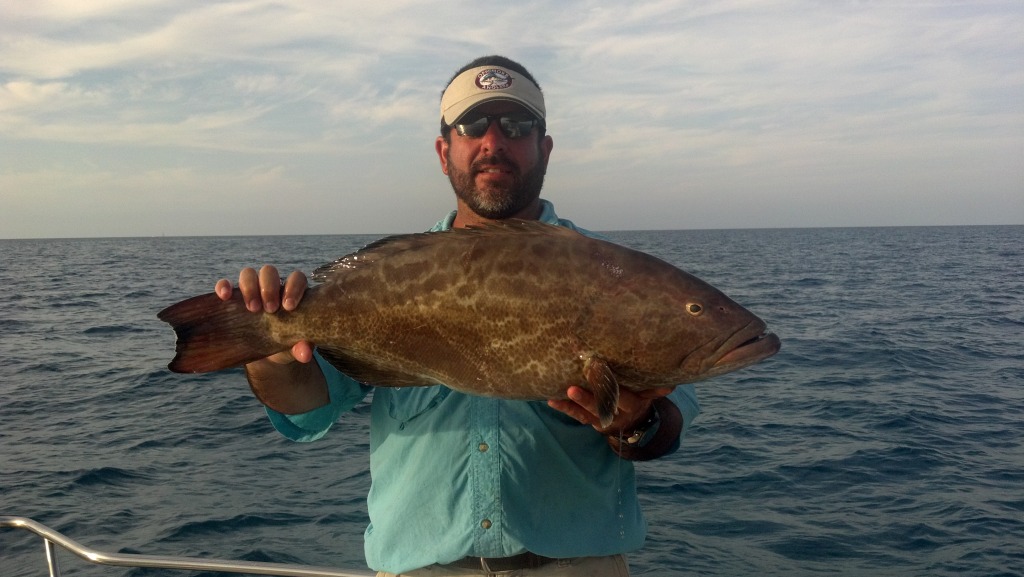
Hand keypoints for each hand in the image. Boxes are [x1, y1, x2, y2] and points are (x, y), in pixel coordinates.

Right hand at [215, 265, 314, 364]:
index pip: (295, 278)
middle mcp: (271, 286)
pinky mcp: (232, 297)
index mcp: (291, 293)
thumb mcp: (294, 348)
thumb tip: (305, 354)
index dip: (293, 287)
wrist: (265, 356)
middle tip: (270, 309)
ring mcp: (251, 289)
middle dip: (269, 288)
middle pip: (269, 272)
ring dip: (249, 287)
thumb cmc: (285, 344)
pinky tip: (224, 296)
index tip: (289, 306)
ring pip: (248, 273)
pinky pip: (225, 283)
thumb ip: (301, 348)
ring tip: (252, 309)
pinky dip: (223, 286)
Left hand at [548, 385, 674, 434]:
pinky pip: (578, 417)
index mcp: (635, 405)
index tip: (599, 371)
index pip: (623, 397)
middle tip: (573, 388)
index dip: (612, 388)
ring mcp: (604, 420)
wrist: (635, 424)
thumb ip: (654, 389)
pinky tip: (551, 400)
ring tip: (561, 393)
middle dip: (588, 398)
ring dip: (574, 404)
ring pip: (588, 413)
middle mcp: (619, 415)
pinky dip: (565, 409)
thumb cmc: (639, 398)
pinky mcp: (592, 422)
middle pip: (603, 407)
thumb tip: (671, 386)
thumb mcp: (648, 394)